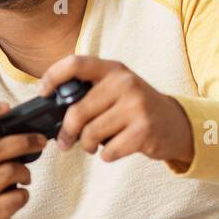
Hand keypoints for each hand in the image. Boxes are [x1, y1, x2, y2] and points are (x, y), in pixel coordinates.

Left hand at [38, 56, 193, 165]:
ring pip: (90, 133)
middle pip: (76, 111)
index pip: (75, 63)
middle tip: (64, 142)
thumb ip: (89, 93)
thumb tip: (51, 112)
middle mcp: (124, 83)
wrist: (175, 124)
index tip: (43, 93)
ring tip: (94, 145)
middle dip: (66, 132)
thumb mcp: (116, 89)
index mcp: (112, 69)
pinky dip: (107, 155)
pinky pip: (108, 151)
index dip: (52, 77)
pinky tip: (116, 148)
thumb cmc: (135, 108)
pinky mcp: (144, 130)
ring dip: (87, 146)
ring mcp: (136, 106)